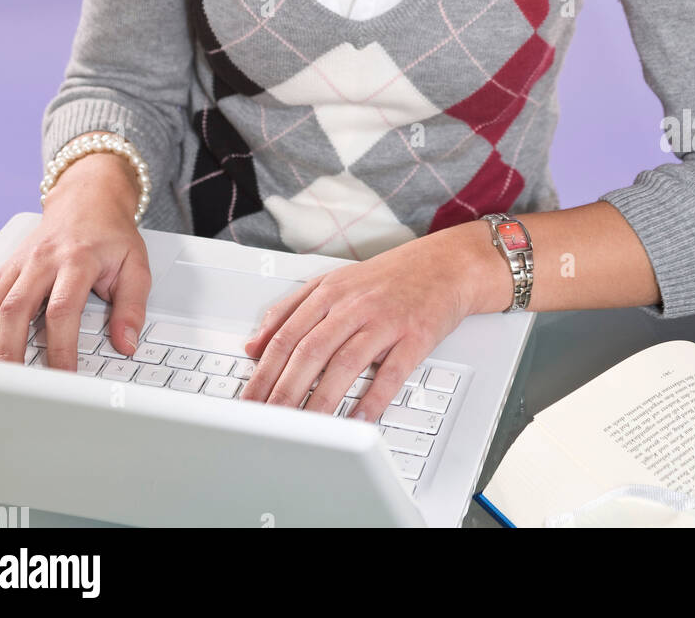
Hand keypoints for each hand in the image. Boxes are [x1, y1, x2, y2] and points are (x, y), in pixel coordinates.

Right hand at [0, 150, 150, 371]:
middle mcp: (42, 261)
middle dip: (10, 351)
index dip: (61, 346)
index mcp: (77, 260)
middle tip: (14, 384)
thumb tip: (127, 343)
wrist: (89, 198)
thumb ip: (133, 305)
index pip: (63, 309)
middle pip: (16, 309)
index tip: (63, 375)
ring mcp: (18, 265)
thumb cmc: (110, 233)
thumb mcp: (136, 264)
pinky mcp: (4, 268)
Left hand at [238, 227, 485, 422]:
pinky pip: (391, 373)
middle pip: (310, 351)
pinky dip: (373, 399)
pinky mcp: (415, 336)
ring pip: (345, 363)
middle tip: (268, 421)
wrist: (445, 264)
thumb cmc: (389, 278)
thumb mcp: (334, 282)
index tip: (249, 401)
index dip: (264, 371)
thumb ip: (290, 310)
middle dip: (285, 390)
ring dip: (322, 400)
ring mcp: (385, 320)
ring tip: (306, 430)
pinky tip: (359, 420)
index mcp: (329, 291)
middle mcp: (354, 304)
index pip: (287, 335)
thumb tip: (253, 345)